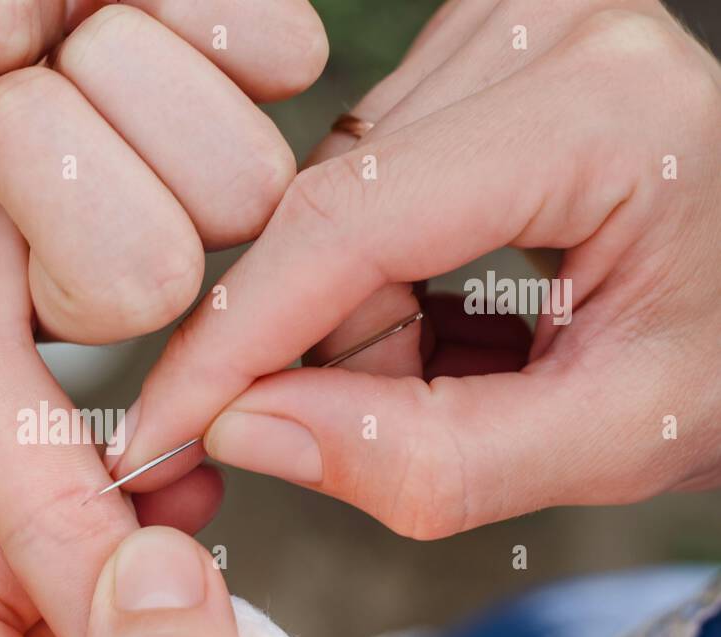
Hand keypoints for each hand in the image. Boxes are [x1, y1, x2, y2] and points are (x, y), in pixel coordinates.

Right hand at [0, 0, 325, 636]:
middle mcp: (97, 262)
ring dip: (114, 64)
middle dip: (47, 153)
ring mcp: (193, 173)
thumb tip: (1, 60)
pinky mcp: (266, 75)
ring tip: (50, 15)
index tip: (121, 601)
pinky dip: (202, 3)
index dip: (72, 543)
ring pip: (239, 183)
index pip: (37, 463)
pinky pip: (286, 59)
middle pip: (150, 287)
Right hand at [111, 0, 720, 539]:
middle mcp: (538, 28)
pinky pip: (354, 189)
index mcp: (599, 110)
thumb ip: (430, 459)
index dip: (233, 343)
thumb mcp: (613, 442)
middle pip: (328, 219)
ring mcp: (501, 25)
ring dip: (363, 321)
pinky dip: (381, 280)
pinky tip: (459, 307)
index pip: (349, 224)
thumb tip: (245, 434)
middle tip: (417, 417)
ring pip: (329, 211)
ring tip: (473, 356)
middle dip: (334, 353)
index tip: (157, 433)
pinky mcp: (473, 51)